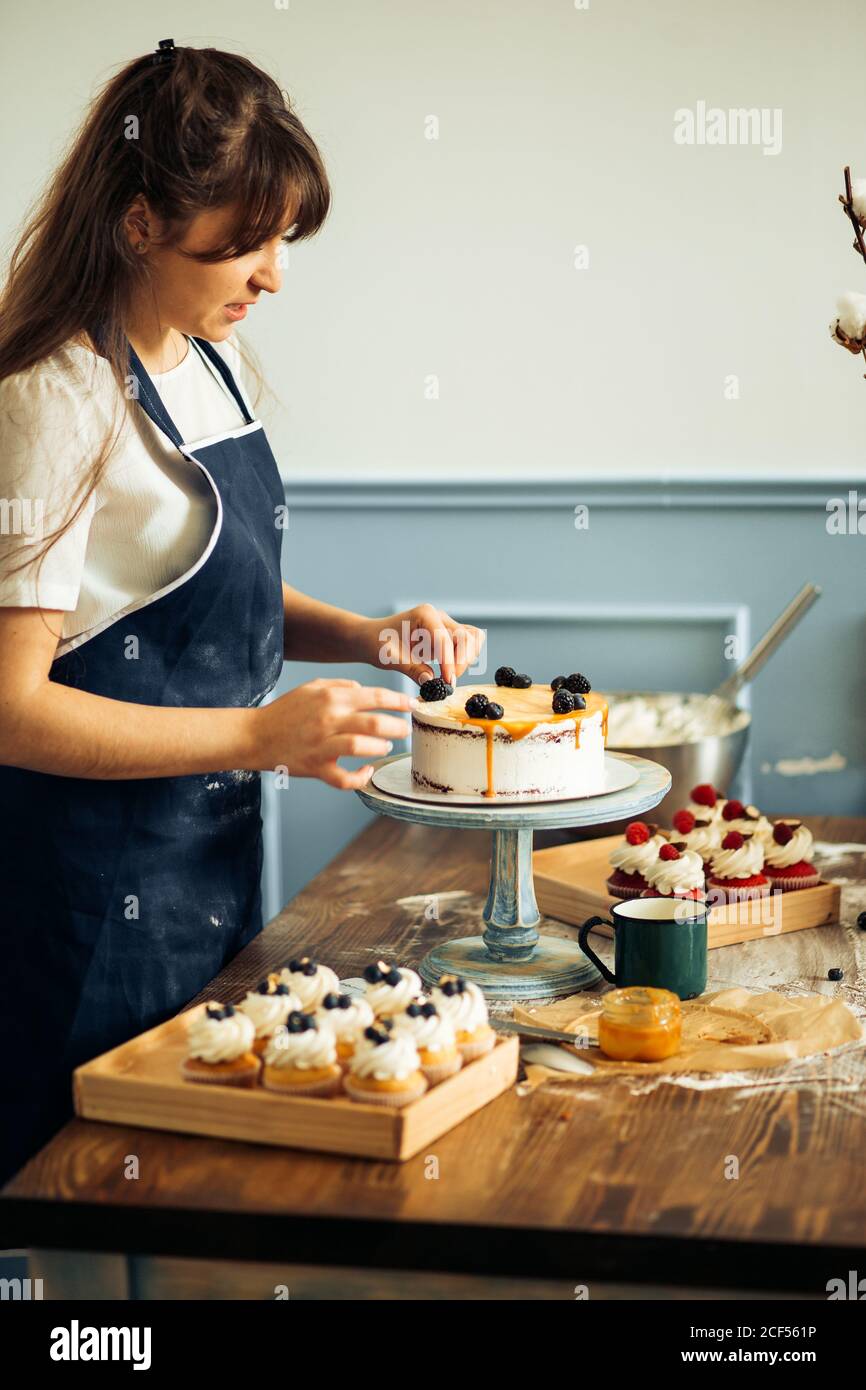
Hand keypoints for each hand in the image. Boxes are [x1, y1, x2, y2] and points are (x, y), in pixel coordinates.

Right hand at [249, 678, 412, 789]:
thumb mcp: (311, 687)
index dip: (399, 700)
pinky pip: (344, 778)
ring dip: (381, 747)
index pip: (375, 696)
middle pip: (374, 722)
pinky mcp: (316, 767)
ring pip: (362, 747)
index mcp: (331, 698)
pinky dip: (360, 777)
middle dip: (397, 725)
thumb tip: (363, 689)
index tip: (412, 704)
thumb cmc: (285, 711)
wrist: (255, 735)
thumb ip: (340, 685)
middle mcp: (328, 719)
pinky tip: (366, 771)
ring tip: (386, 745)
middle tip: (405, 728)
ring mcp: (322, 745)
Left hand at [360, 604, 486, 686]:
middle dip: (462, 661)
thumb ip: (412, 669)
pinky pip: (468, 646)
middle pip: (467, 636)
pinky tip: (448, 672)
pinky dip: (464, 660)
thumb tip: (431, 683)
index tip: (448, 682)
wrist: (372, 638)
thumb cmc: (378, 643)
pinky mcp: (448, 637)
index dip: (450, 662)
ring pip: (472, 639)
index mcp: (425, 615)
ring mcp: (445, 626)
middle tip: (448, 680)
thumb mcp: (390, 658)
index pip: (446, 639)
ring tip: (448, 676)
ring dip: (466, 660)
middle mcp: (439, 617)